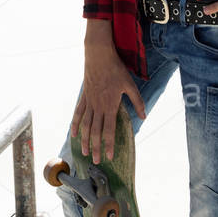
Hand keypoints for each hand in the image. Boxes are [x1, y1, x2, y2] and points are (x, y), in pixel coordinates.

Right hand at [71, 42, 145, 163]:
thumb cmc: (116, 69)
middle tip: (95, 161)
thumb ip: (137, 102)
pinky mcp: (84, 96)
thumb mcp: (130, 85)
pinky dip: (75, 124)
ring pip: (85, 125)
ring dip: (85, 140)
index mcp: (110, 105)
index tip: (109, 157)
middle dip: (95, 148)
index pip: (109, 130)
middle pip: (95, 131)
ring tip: (84, 152)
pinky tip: (73, 134)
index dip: (109, 145)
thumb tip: (144, 116)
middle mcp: (98, 107)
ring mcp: (89, 102)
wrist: (99, 55)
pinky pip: (78, 113)